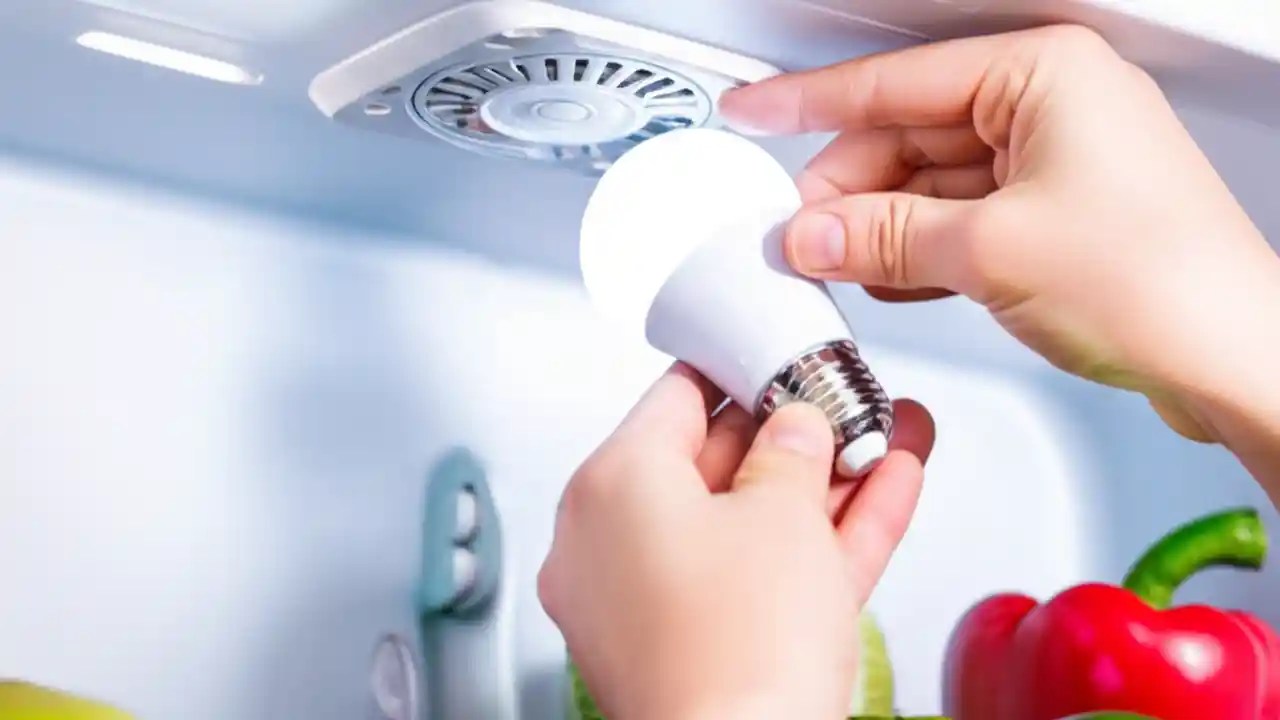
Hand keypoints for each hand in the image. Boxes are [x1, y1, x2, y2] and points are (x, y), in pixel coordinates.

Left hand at [538, 364, 934, 719]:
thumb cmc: (737, 650)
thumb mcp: (783, 512)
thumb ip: (793, 451)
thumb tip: (795, 431)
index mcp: (610, 487)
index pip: (677, 399)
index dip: (743, 367)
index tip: (785, 358)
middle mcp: (612, 544)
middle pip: (714, 463)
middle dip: (797, 433)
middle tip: (848, 406)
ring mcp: (652, 602)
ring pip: (749, 522)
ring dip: (824, 482)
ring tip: (888, 439)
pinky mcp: (695, 647)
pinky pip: (758, 573)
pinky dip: (817, 537)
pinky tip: (884, 492)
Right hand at [720, 26, 1279, 461]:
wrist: (1234, 358)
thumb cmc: (1162, 283)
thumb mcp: (990, 250)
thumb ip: (884, 235)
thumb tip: (813, 231)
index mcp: (1044, 75)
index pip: (897, 81)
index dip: (811, 101)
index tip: (755, 107)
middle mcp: (1051, 107)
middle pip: (909, 135)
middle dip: (847, 189)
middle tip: (794, 232)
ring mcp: (1054, 164)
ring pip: (931, 183)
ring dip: (877, 226)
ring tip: (826, 262)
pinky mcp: (1055, 217)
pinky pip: (960, 220)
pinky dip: (916, 249)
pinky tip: (878, 276)